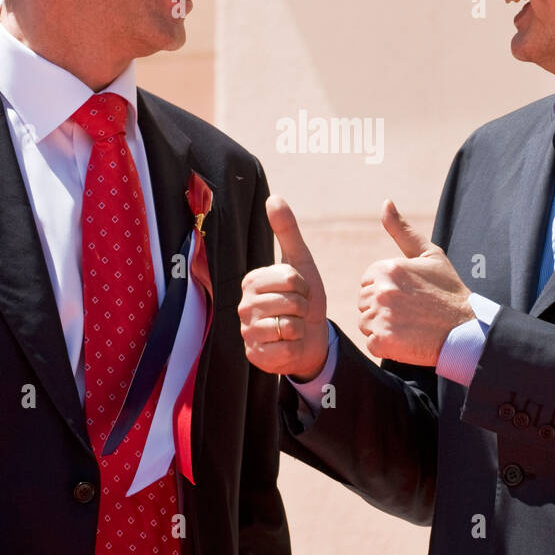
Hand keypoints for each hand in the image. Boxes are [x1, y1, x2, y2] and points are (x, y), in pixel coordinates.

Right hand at [239, 195, 329, 381]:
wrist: (311, 338)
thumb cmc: (304, 298)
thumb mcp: (300, 262)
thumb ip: (287, 230)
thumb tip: (274, 197)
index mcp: (251, 281)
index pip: (290, 278)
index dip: (305, 286)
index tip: (300, 291)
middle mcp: (243, 306)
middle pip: (291, 302)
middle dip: (304, 308)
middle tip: (297, 312)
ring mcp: (247, 332)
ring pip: (289, 326)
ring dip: (301, 328)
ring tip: (294, 328)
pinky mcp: (255, 356)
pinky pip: (286, 349)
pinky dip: (296, 348)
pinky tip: (288, 346)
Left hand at [358, 199, 473, 366]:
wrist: (467, 329)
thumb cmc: (448, 291)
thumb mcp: (429, 255)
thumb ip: (402, 230)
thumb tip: (385, 202)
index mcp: (388, 268)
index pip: (369, 280)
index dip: (387, 289)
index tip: (409, 295)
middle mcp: (382, 291)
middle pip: (365, 301)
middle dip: (383, 307)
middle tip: (411, 311)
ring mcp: (381, 317)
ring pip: (366, 322)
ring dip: (383, 326)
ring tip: (410, 325)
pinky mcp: (382, 342)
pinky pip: (371, 342)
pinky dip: (386, 344)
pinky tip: (408, 339)